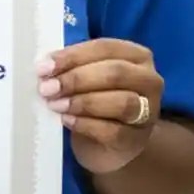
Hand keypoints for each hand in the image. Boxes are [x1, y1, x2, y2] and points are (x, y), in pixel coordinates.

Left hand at [36, 39, 163, 174]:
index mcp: (136, 56)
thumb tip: (45, 67)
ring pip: (122, 102)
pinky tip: (67, 121)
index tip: (44, 67)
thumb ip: (72, 67)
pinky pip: (114, 130)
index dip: (73, 56)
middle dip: (77, 79)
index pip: (105, 48)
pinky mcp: (137, 139)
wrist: (108, 145)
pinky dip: (86, 124)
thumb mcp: (86, 78)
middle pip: (116, 73)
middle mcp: (149, 80)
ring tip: (56, 105)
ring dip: (83, 102)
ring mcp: (148, 112)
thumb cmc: (95, 100)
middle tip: (48, 88)